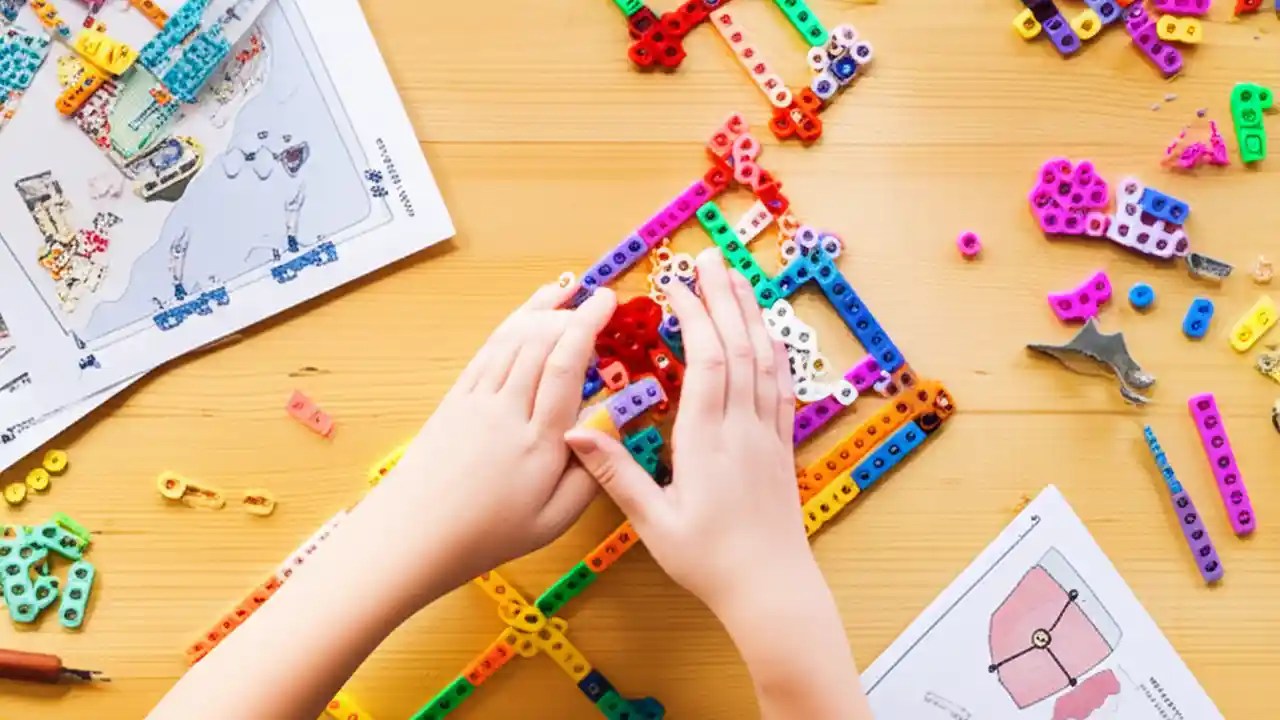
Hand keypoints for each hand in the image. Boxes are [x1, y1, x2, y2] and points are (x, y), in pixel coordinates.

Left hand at [363, 280, 617, 603]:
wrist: (414, 534)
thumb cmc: (487, 533)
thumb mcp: (553, 520)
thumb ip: (589, 474)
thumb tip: (609, 430)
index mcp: (539, 441)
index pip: (566, 366)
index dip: (588, 325)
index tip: (607, 302)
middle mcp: (507, 411)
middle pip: (540, 342)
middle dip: (572, 312)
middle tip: (598, 300)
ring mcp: (477, 400)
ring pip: (512, 339)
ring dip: (541, 310)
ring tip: (566, 290)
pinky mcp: (456, 399)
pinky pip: (487, 350)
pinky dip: (510, 325)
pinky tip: (526, 315)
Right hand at [565, 251, 868, 718]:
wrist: (771, 590)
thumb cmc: (709, 562)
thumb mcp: (653, 522)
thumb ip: (615, 474)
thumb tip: (574, 432)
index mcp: (708, 442)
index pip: (708, 362)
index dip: (695, 316)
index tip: (676, 284)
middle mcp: (744, 428)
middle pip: (739, 347)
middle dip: (723, 298)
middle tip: (708, 258)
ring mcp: (768, 435)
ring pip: (764, 360)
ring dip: (750, 314)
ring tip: (736, 278)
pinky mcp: (781, 447)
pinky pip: (781, 386)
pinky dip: (774, 350)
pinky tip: (768, 332)